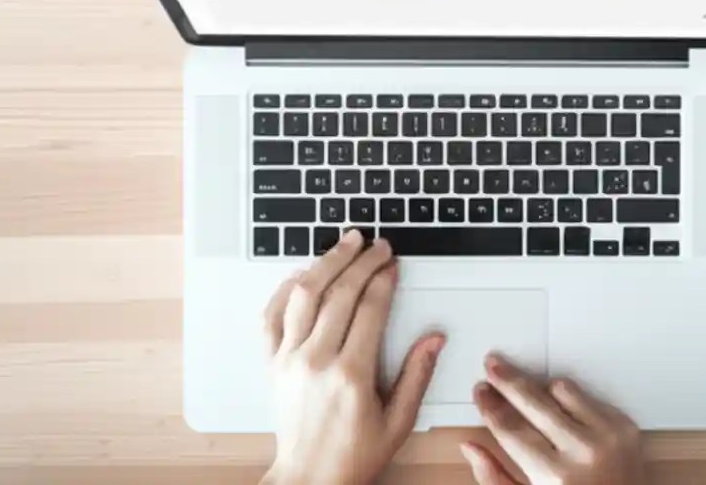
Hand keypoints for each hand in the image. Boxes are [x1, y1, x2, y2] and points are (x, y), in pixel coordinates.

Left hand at [260, 230, 444, 484]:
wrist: (309, 478)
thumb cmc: (353, 455)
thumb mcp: (398, 421)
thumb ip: (417, 375)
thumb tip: (434, 339)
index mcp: (351, 374)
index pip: (369, 309)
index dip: (384, 279)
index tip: (393, 263)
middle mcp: (316, 360)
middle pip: (339, 293)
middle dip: (361, 261)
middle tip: (376, 245)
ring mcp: (289, 359)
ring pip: (303, 295)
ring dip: (325, 262)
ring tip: (344, 244)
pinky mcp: (271, 363)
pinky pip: (271, 316)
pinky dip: (284, 289)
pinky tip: (301, 273)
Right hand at [460, 354, 645, 484]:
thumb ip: (495, 479)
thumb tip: (470, 447)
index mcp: (554, 476)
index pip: (511, 429)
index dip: (491, 407)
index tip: (481, 392)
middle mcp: (583, 451)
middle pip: (534, 401)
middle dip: (509, 380)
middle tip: (493, 365)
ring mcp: (608, 435)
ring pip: (563, 389)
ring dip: (543, 389)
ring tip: (529, 391)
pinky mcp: (626, 426)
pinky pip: (590, 397)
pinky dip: (572, 400)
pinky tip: (562, 411)